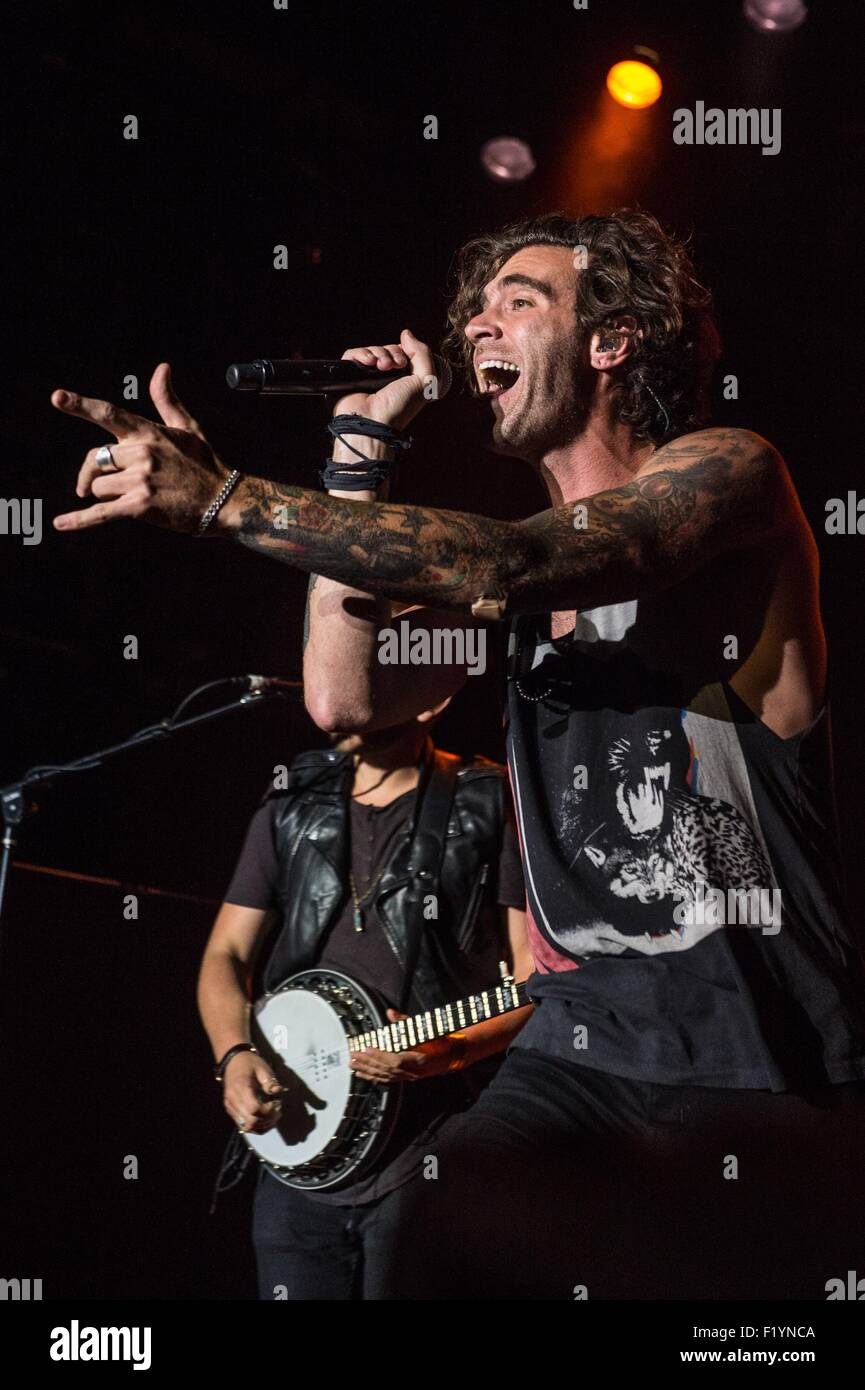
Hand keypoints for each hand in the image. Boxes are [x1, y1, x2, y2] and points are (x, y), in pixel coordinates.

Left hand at [51, 363, 230, 533]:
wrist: (225, 502)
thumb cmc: (205, 465)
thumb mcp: (187, 428)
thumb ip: (166, 400)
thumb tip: (161, 368)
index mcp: (148, 432)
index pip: (109, 414)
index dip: (81, 405)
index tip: (57, 397)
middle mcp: (142, 453)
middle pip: (95, 460)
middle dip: (93, 474)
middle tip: (99, 485)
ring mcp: (140, 480)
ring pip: (98, 487)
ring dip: (106, 495)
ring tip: (131, 498)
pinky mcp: (140, 506)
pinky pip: (100, 512)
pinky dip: (79, 520)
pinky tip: (60, 523)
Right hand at [222, 1051, 284, 1135]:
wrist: (233, 1061)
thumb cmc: (249, 1063)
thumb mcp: (262, 1068)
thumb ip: (270, 1082)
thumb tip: (278, 1092)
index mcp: (240, 1088)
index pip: (254, 1109)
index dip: (268, 1110)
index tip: (277, 1103)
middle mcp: (233, 1100)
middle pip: (250, 1121)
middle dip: (267, 1120)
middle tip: (278, 1112)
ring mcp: (230, 1107)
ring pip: (246, 1127)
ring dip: (262, 1126)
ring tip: (274, 1117)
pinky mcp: (231, 1111)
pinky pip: (243, 1126)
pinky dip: (256, 1127)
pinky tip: (266, 1121)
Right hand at [333, 328, 436, 430]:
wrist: (373, 423)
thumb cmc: (399, 408)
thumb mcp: (425, 381)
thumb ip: (423, 354)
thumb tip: (406, 334)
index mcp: (401, 380)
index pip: (402, 353)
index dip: (404, 352)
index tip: (404, 363)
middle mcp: (384, 378)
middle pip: (387, 349)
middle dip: (392, 352)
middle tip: (393, 366)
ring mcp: (366, 377)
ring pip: (372, 350)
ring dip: (379, 353)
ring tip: (381, 367)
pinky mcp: (349, 375)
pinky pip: (353, 354)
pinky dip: (361, 354)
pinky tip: (368, 362)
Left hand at [348, 1009, 461, 1083]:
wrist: (451, 1056)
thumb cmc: (440, 1042)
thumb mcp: (425, 1028)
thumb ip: (405, 1022)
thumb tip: (390, 1012)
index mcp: (419, 1059)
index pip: (395, 1060)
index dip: (380, 1055)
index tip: (366, 1048)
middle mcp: (412, 1072)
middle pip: (386, 1069)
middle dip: (368, 1062)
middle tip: (353, 1055)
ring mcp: (408, 1077)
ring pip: (384, 1076)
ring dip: (367, 1070)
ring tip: (353, 1065)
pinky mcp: (405, 1078)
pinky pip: (386, 1079)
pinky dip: (373, 1077)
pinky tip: (362, 1075)